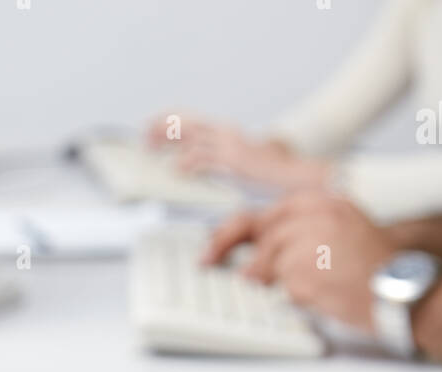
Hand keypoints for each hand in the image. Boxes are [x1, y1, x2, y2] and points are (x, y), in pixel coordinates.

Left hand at [146, 114, 331, 189]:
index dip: (169, 122)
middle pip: (187, 123)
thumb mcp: (241, 167)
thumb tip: (201, 173)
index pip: (192, 121)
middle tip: (144, 135)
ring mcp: (230, 147)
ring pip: (191, 137)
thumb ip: (221, 166)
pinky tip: (177, 170)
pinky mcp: (234, 162)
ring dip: (169, 142)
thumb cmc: (271, 180)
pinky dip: (187, 164)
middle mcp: (227, 134)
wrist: (297, 180)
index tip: (152, 129)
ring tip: (152, 148)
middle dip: (162, 127)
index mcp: (227, 134)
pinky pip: (205, 160)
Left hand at [204, 194, 394, 331]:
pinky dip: (294, 297)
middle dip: (224, 245)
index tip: (215, 244)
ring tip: (300, 288)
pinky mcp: (307, 270)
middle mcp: (315, 213)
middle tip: (206, 262)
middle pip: (256, 228)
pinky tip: (320, 297)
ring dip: (270, 281)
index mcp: (323, 201)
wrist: (404, 291)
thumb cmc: (378, 272)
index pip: (267, 211)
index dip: (235, 229)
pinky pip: (283, 287)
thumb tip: (259, 254)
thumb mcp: (343, 234)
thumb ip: (304, 235)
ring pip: (267, 261)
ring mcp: (309, 240)